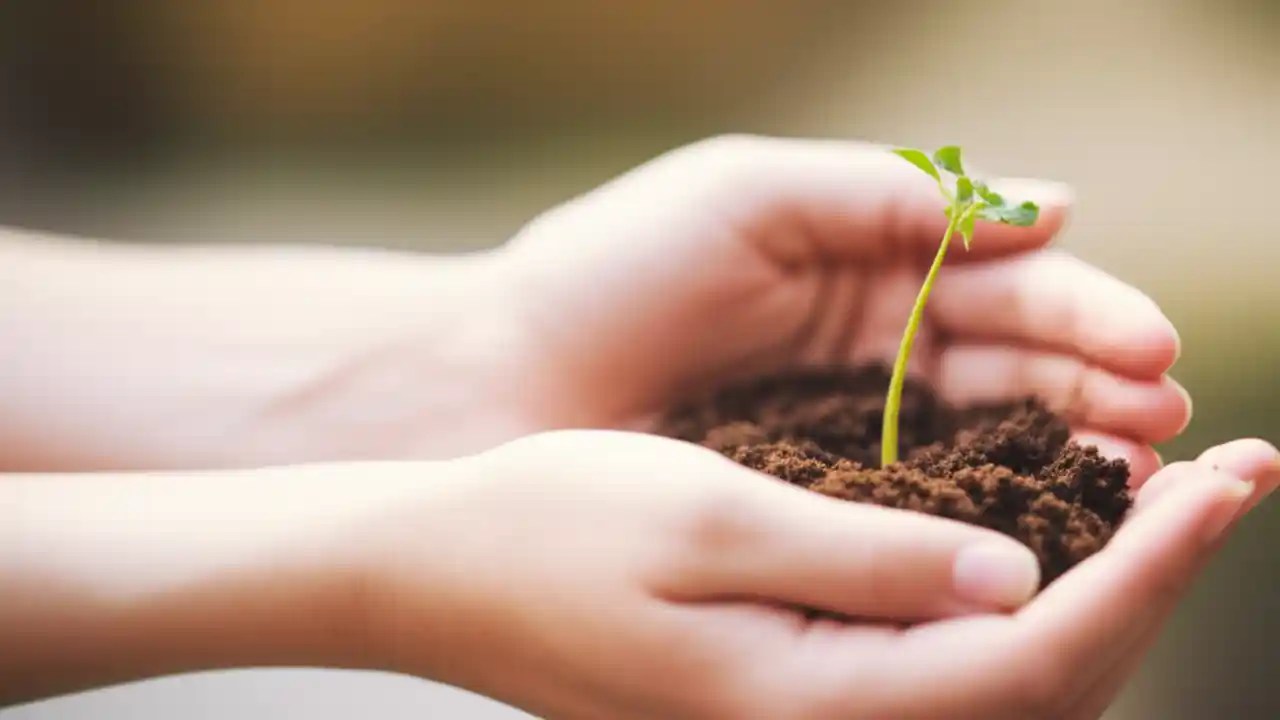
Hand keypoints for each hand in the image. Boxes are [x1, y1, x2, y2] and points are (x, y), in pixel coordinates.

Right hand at [358, 431, 1277, 719]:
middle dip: (1152, 583)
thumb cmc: (550, 528)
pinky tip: (1035, 537)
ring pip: (1002, 686)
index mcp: (812, 696)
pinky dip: (1017, 607)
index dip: (1154, 568)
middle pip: (1043, 687)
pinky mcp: (787, 693)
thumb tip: (1017, 574)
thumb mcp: (705, 513)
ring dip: (1098, 596)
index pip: (1037, 650)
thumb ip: (864, 554)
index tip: (1230, 476)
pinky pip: (940, 669)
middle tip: (1219, 476)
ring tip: (1154, 503)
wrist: (439, 574)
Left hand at [495, 136, 1186, 481]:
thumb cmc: (610, 269)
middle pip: (1010, 370)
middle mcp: (868, 351)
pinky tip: (1039, 527)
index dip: (1080, 314)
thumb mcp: (752, 194)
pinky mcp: (806, 503)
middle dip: (1095, 389)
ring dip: (1063, 454)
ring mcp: (843, 432)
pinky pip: (908, 510)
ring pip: (978, 443)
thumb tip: (1056, 206)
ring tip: (1134, 474)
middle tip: (1167, 424)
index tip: (1151, 349)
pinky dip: (979, 515)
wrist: (493, 376)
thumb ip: (892, 196)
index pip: (1000, 287)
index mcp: (862, 267)